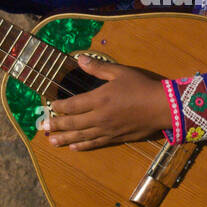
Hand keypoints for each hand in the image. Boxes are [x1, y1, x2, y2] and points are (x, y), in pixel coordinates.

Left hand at [41, 55, 172, 150]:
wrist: (162, 107)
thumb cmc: (142, 86)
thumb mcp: (120, 72)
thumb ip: (98, 68)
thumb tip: (80, 59)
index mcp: (99, 99)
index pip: (72, 105)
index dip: (59, 107)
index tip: (51, 106)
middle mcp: (100, 117)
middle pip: (73, 123)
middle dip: (57, 125)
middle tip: (43, 127)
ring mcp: (107, 130)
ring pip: (81, 136)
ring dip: (64, 138)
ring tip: (52, 141)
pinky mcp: (115, 138)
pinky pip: (95, 143)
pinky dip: (83, 146)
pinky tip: (74, 147)